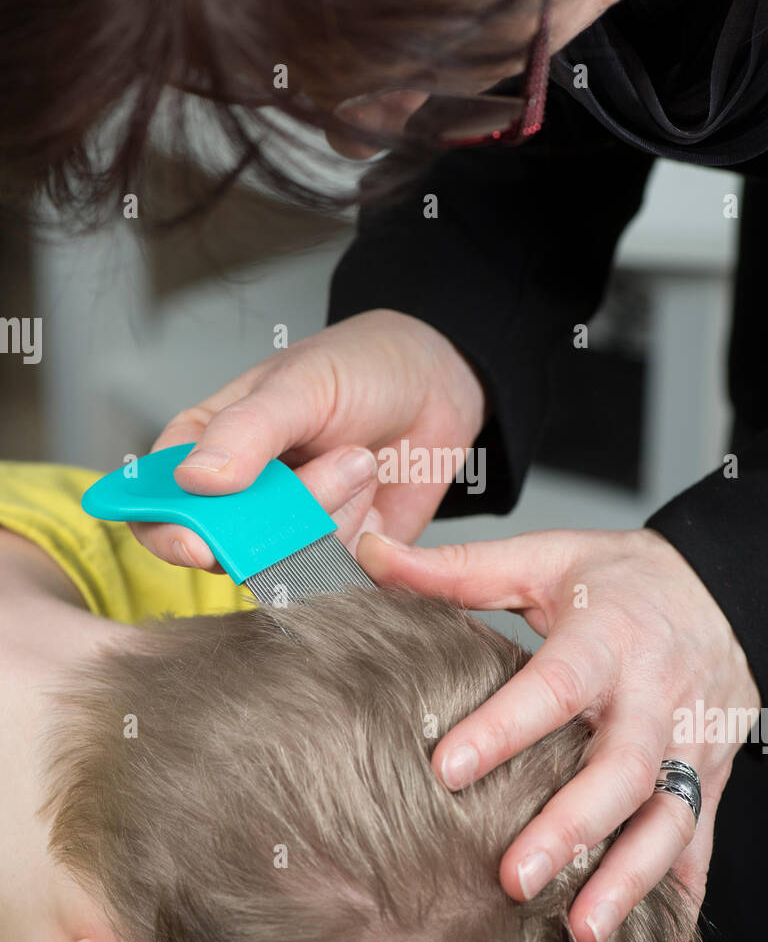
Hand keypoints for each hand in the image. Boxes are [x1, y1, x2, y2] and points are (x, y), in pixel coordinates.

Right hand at [130, 309, 486, 566]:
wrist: (437, 385)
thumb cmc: (360, 367)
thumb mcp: (302, 384)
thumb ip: (247, 431)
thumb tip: (192, 479)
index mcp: (206, 446)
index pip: (156, 504)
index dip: (168, 532)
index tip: (200, 544)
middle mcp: (237, 498)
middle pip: (223, 546)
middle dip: (278, 517)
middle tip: (343, 459)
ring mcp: (284, 530)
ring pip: (283, 560)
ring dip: (330, 514)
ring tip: (361, 460)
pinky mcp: (332, 555)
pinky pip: (330, 574)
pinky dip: (357, 537)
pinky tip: (373, 490)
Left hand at [357, 525, 760, 941]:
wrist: (730, 595)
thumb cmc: (626, 580)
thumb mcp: (546, 559)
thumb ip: (457, 569)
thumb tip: (369, 555)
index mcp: (607, 640)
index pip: (555, 688)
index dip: (503, 728)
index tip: (446, 769)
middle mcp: (654, 701)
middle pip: (620, 771)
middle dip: (571, 827)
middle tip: (513, 878)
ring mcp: (687, 750)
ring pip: (665, 822)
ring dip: (626, 880)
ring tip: (579, 933)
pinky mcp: (708, 785)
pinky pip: (698, 852)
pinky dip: (677, 909)